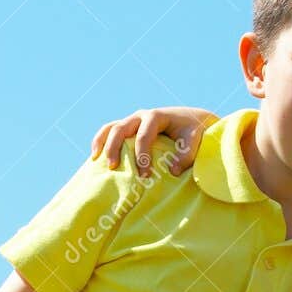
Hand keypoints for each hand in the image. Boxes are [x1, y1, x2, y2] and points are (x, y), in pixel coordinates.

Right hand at [89, 107, 217, 176]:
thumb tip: (172, 171)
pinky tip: (96, 156)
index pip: (144, 136)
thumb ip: (187, 154)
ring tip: (96, 159)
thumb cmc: (194, 131)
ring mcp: (133, 121)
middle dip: (115, 148)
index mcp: (156, 116)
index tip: (144, 175)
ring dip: (102, 143)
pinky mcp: (130, 128)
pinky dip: (101, 142)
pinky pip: (110, 132)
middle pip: (121, 128)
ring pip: (111, 128)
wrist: (192, 119)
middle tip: (113, 167)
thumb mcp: (195, 140)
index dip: (142, 156)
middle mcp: (141, 116)